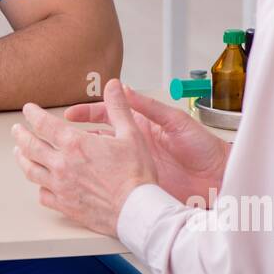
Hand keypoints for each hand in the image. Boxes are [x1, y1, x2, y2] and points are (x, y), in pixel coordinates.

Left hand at [11, 79, 157, 236]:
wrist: (136, 210)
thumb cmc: (135, 175)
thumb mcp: (131, 134)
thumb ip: (118, 107)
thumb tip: (113, 85)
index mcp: (75, 144)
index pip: (43, 124)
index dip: (32, 114)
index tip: (28, 110)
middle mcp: (62, 164)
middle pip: (30, 146)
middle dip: (20, 135)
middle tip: (16, 130)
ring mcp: (60, 186)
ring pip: (31, 171)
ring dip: (22, 159)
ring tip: (19, 153)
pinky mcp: (65, 205)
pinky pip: (43, 195)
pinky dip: (39, 187)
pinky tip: (41, 184)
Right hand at [64, 81, 230, 205]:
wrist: (218, 177)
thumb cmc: (202, 148)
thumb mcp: (175, 122)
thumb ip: (149, 106)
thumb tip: (125, 89)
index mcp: (141, 127)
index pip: (106, 116)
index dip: (87, 113)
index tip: (69, 113)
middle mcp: (134, 146)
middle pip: (97, 138)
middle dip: (75, 135)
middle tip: (54, 133)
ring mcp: (134, 166)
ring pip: (99, 161)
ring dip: (81, 159)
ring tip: (60, 158)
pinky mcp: (138, 184)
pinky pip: (111, 182)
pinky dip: (95, 182)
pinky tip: (81, 182)